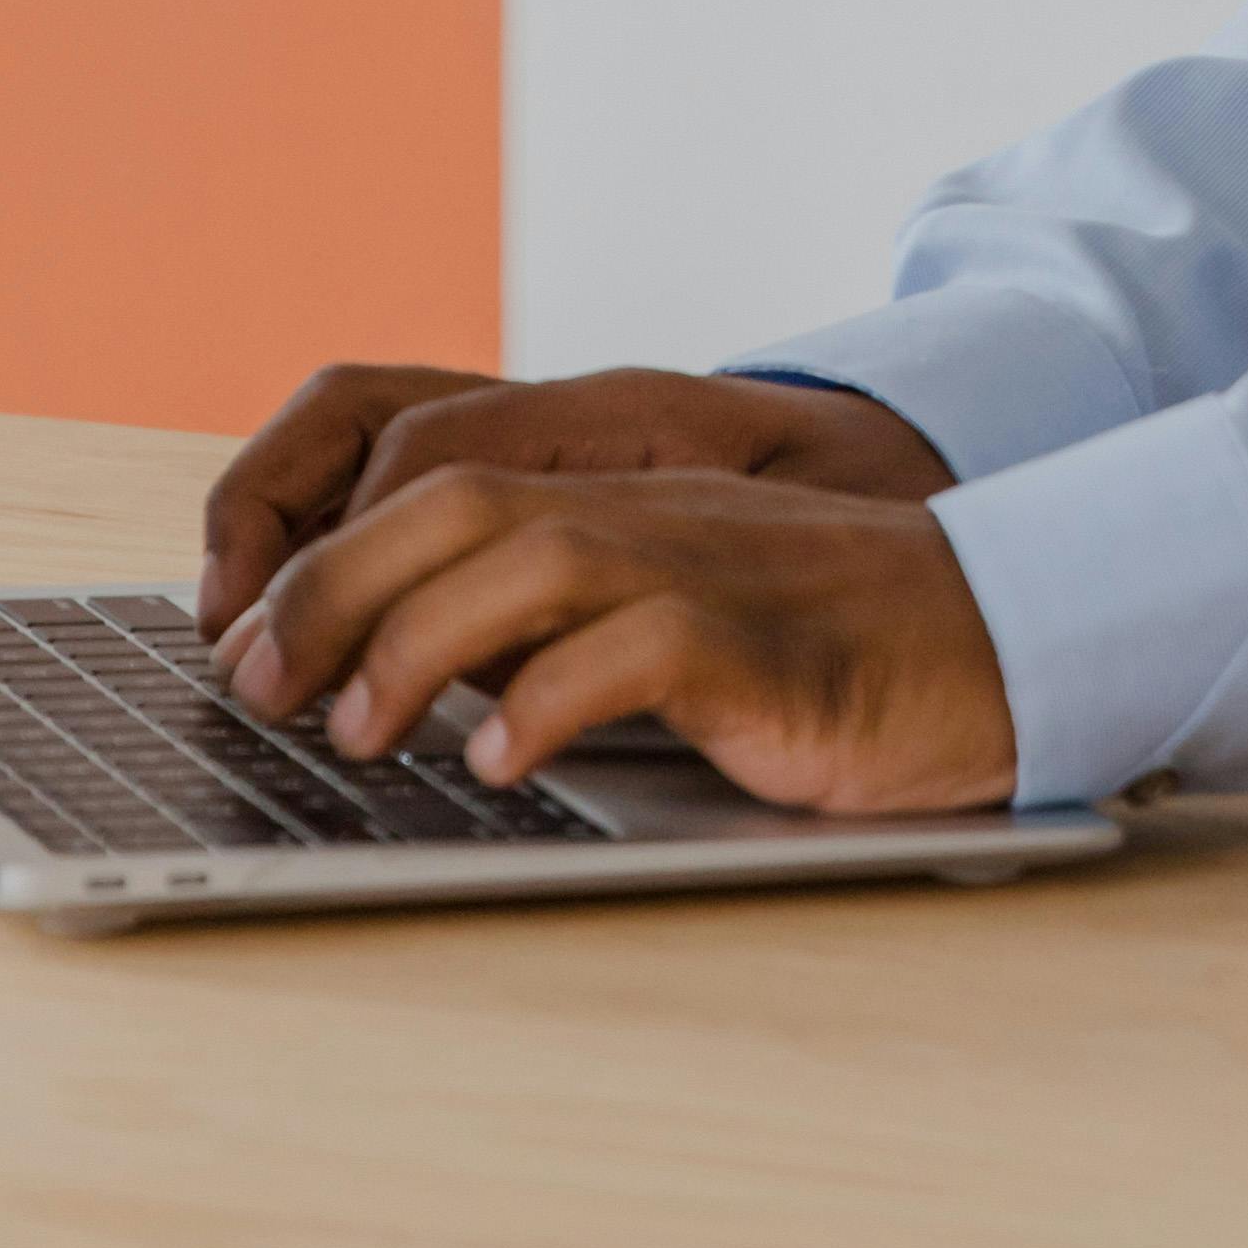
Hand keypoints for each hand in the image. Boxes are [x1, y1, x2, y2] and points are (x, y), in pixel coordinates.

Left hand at [211, 466, 1015, 816]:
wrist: (1005, 639)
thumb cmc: (832, 652)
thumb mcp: (673, 628)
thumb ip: (555, 636)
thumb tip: (399, 693)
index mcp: (617, 507)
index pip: (440, 486)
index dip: (325, 555)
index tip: (242, 648)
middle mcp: (651, 518)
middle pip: (460, 503)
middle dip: (335, 586)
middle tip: (258, 688)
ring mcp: (713, 571)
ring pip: (537, 557)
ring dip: (421, 640)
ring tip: (356, 730)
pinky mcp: (773, 645)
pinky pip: (649, 647)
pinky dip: (559, 697)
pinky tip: (504, 761)